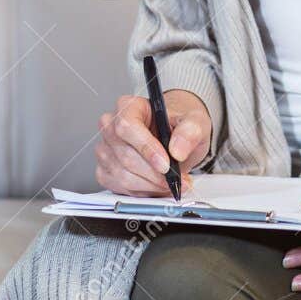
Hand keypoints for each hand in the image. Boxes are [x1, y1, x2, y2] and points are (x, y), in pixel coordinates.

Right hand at [95, 89, 213, 196]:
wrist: (175, 139)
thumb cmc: (178, 125)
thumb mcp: (194, 121)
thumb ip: (190, 131)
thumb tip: (178, 149)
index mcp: (129, 107)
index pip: (127, 127)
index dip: (146, 148)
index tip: (166, 164)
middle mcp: (111, 126)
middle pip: (126, 156)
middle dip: (155, 174)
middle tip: (177, 178)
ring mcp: (106, 150)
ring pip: (123, 176)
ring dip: (151, 185)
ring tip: (170, 182)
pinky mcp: (105, 171)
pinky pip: (120, 188)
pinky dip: (142, 192)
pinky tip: (156, 185)